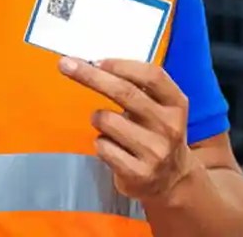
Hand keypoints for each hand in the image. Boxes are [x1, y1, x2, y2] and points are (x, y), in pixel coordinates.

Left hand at [58, 56, 197, 200]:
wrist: (173, 181)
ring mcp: (155, 152)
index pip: (152, 76)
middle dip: (91, 76)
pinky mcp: (139, 173)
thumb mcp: (161, 108)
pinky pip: (102, 147)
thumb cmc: (157, 133)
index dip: (122, 65)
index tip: (96, 60)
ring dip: (98, 119)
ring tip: (110, 127)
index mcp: (176, 104)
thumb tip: (95, 65)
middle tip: (66, 65)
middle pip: (126, 93)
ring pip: (107, 120)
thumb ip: (138, 87)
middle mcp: (169, 126)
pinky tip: (114, 149)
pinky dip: (101, 143)